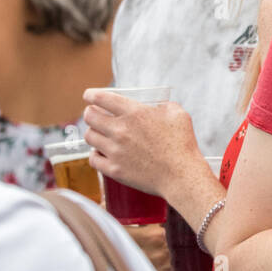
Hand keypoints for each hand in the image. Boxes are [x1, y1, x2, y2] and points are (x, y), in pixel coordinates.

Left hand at [82, 88, 205, 199]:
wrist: (181, 175)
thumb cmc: (182, 144)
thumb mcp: (178, 114)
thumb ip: (163, 106)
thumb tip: (156, 106)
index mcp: (134, 113)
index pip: (101, 98)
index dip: (91, 95)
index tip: (89, 96)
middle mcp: (120, 130)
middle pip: (89, 116)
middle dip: (90, 112)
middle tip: (94, 114)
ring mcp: (115, 151)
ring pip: (89, 136)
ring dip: (93, 132)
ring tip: (100, 133)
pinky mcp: (114, 169)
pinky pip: (93, 158)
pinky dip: (95, 153)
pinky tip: (102, 152)